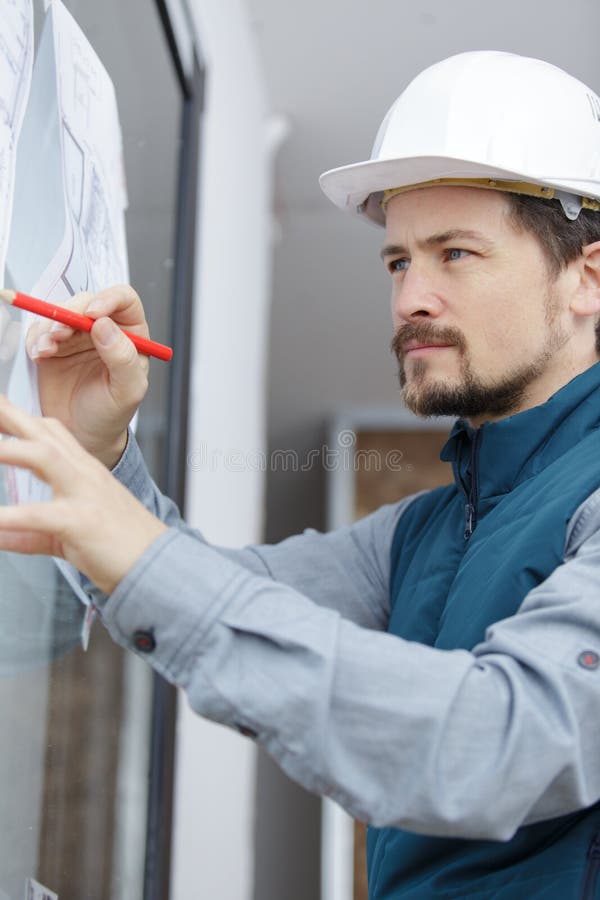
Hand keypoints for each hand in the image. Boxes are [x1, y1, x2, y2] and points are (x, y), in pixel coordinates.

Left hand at [0, 395, 166, 592]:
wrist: (158, 564)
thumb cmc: (121, 547)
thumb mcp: (64, 536)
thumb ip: (28, 534)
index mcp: (82, 471)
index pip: (47, 432)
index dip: (16, 418)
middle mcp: (83, 475)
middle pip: (42, 432)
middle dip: (9, 415)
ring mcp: (85, 495)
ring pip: (45, 458)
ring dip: (11, 450)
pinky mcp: (83, 522)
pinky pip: (43, 515)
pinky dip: (14, 517)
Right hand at [26, 285, 149, 467]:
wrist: (82, 435)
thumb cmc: (111, 414)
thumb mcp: (127, 391)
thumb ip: (123, 358)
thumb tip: (105, 326)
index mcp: (131, 334)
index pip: (124, 300)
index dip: (108, 299)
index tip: (93, 313)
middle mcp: (104, 330)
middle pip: (86, 301)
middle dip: (69, 313)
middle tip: (60, 333)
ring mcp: (76, 336)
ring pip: (60, 312)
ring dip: (49, 326)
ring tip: (48, 350)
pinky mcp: (53, 346)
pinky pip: (40, 330)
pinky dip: (36, 339)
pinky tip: (40, 355)